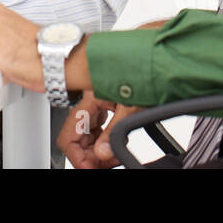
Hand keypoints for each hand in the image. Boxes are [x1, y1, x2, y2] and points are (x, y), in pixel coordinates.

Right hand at [53, 18, 167, 167]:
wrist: (154, 54)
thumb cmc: (141, 70)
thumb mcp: (131, 107)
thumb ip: (114, 132)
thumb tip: (103, 153)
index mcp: (89, 100)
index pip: (69, 136)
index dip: (78, 158)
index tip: (91, 168)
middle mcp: (90, 102)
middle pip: (77, 138)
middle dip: (88, 156)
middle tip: (105, 165)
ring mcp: (98, 103)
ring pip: (88, 135)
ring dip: (98, 151)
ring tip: (113, 158)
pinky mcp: (107, 104)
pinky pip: (99, 128)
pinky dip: (105, 141)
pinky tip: (116, 145)